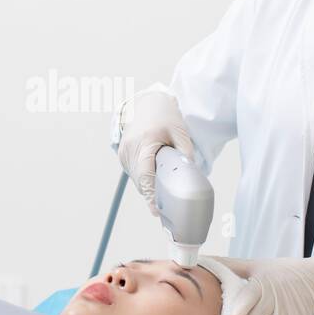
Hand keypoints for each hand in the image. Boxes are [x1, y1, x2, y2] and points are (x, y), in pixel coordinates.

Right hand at [115, 90, 194, 214]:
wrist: (146, 103)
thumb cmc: (164, 116)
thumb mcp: (180, 132)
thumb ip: (185, 153)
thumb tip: (190, 176)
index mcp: (144, 142)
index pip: (146, 175)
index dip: (151, 195)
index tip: (157, 211)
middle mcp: (130, 149)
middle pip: (140, 181)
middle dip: (153, 196)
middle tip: (168, 209)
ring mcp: (124, 153)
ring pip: (137, 180)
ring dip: (149, 188)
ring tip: (164, 196)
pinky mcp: (123, 156)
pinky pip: (134, 174)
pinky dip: (144, 180)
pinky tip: (156, 180)